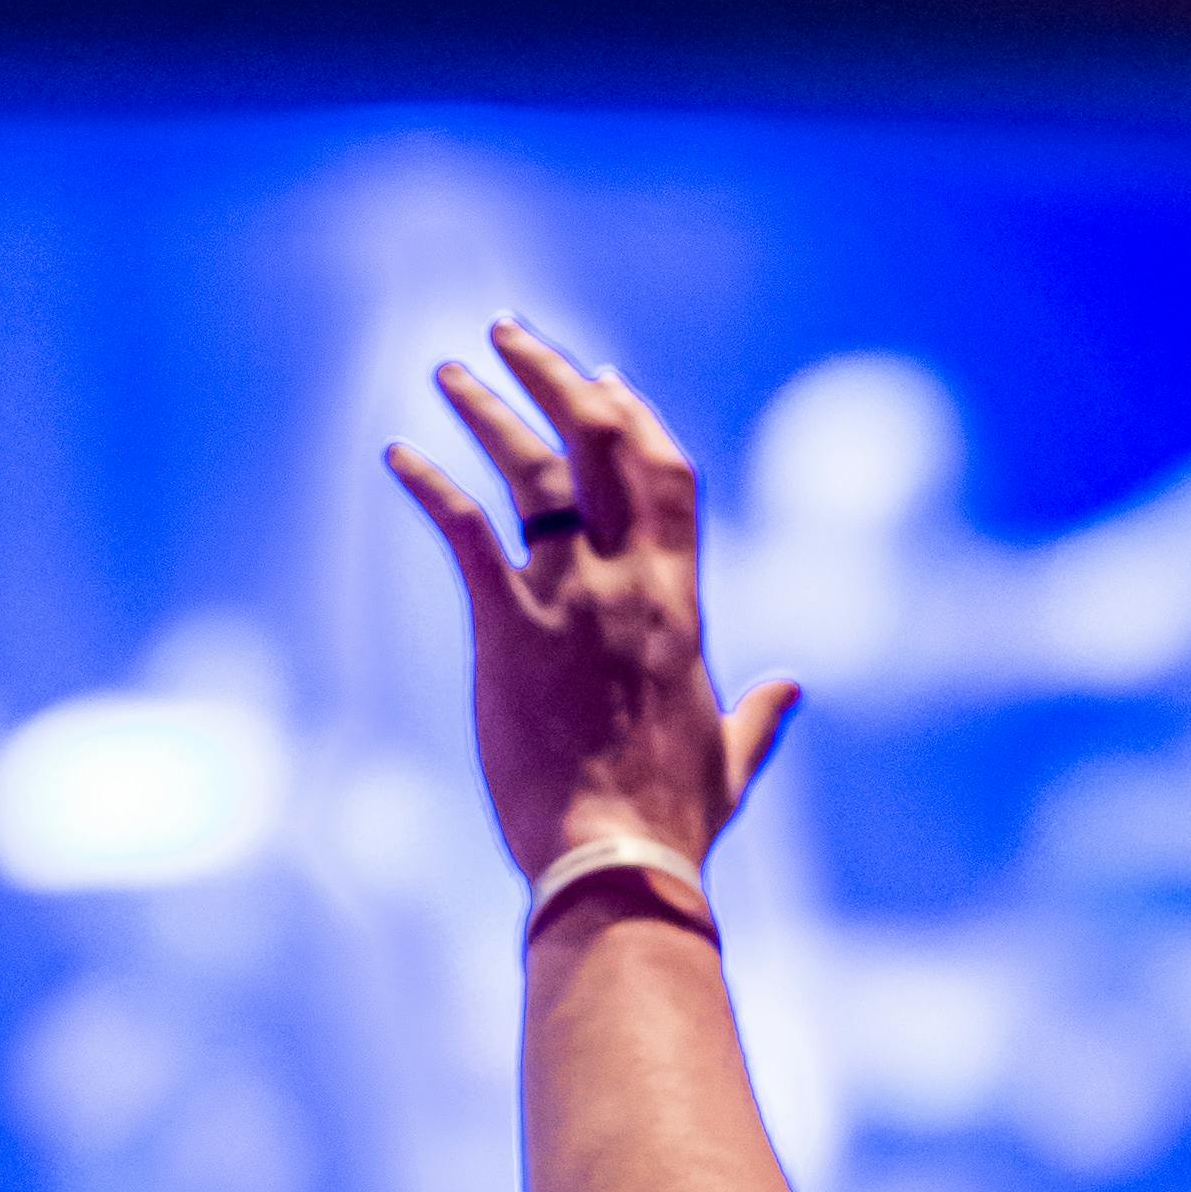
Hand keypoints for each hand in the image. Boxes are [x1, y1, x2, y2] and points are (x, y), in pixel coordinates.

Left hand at [386, 324, 798, 886]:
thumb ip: (761, 714)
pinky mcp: (507, 630)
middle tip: (511, 334)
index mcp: (682, 603)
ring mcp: (569, 600)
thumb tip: (794, 691)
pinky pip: (465, 532)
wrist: (616, 857)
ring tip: (449, 371)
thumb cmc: (675, 820)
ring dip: (487, 410)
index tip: (603, 378)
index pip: (666, 479)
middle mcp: (630, 583)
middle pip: (601, 446)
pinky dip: (429, 484)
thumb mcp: (731, 758)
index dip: (634, 419)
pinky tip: (397, 454)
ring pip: (531, 473)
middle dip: (556, 377)